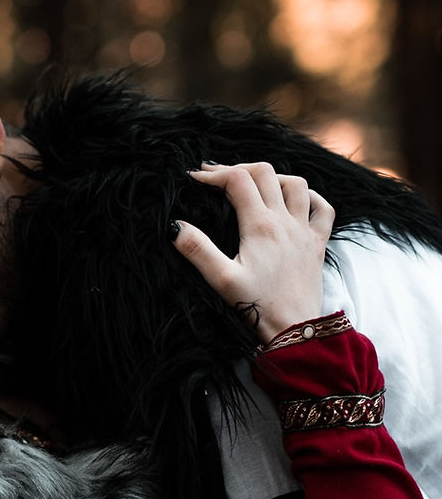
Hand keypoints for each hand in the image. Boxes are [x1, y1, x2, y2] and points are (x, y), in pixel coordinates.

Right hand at [171, 162, 334, 344]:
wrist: (294, 330)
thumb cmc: (257, 306)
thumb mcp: (221, 280)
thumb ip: (198, 250)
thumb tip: (175, 226)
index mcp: (260, 226)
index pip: (237, 181)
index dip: (214, 174)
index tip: (195, 179)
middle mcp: (285, 221)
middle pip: (265, 173)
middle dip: (238, 169)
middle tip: (217, 178)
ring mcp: (305, 230)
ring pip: (296, 184)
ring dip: (273, 178)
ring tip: (253, 186)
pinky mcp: (318, 244)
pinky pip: (323, 208)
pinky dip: (310, 197)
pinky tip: (296, 202)